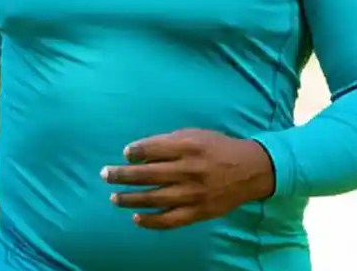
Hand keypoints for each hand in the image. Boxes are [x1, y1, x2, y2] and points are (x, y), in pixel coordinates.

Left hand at [102, 128, 273, 229]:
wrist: (251, 170)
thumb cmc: (220, 148)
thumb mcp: (198, 134)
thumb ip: (171, 141)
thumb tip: (142, 152)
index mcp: (188, 147)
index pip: (152, 149)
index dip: (134, 151)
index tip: (125, 154)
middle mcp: (188, 170)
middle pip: (147, 174)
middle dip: (122, 175)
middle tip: (105, 175)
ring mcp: (192, 193)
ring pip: (154, 199)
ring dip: (130, 199)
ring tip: (115, 198)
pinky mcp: (198, 212)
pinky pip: (169, 220)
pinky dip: (151, 221)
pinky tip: (136, 219)